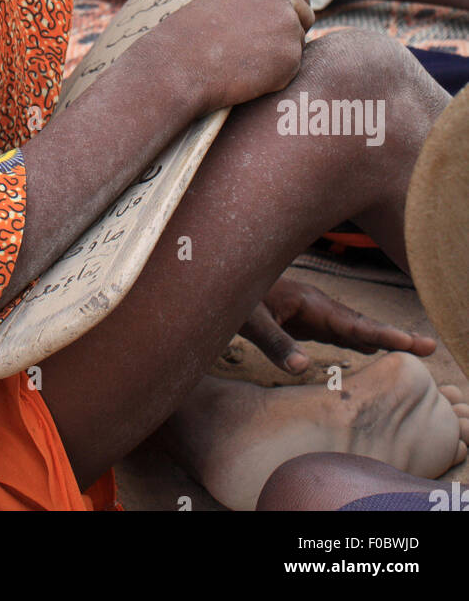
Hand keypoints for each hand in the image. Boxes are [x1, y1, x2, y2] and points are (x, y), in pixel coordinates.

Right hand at [175, 0, 314, 113]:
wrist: (180, 64)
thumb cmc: (191, 36)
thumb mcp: (222, 1)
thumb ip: (253, 1)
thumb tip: (280, 11)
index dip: (297, 3)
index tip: (293, 17)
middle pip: (305, 14)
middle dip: (293, 31)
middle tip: (266, 50)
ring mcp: (287, 25)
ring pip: (298, 44)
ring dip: (280, 56)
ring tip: (242, 62)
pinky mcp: (290, 56)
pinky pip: (291, 70)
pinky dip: (274, 78)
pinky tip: (245, 75)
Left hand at [240, 275, 436, 372]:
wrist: (214, 275)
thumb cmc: (230, 296)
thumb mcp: (248, 321)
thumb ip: (275, 343)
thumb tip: (303, 369)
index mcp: (309, 303)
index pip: (352, 323)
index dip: (381, 335)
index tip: (409, 343)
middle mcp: (316, 305)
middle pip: (361, 322)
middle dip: (394, 335)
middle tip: (429, 347)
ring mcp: (311, 310)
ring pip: (352, 326)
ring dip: (381, 336)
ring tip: (413, 347)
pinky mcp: (303, 317)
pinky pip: (338, 330)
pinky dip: (360, 337)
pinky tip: (371, 347)